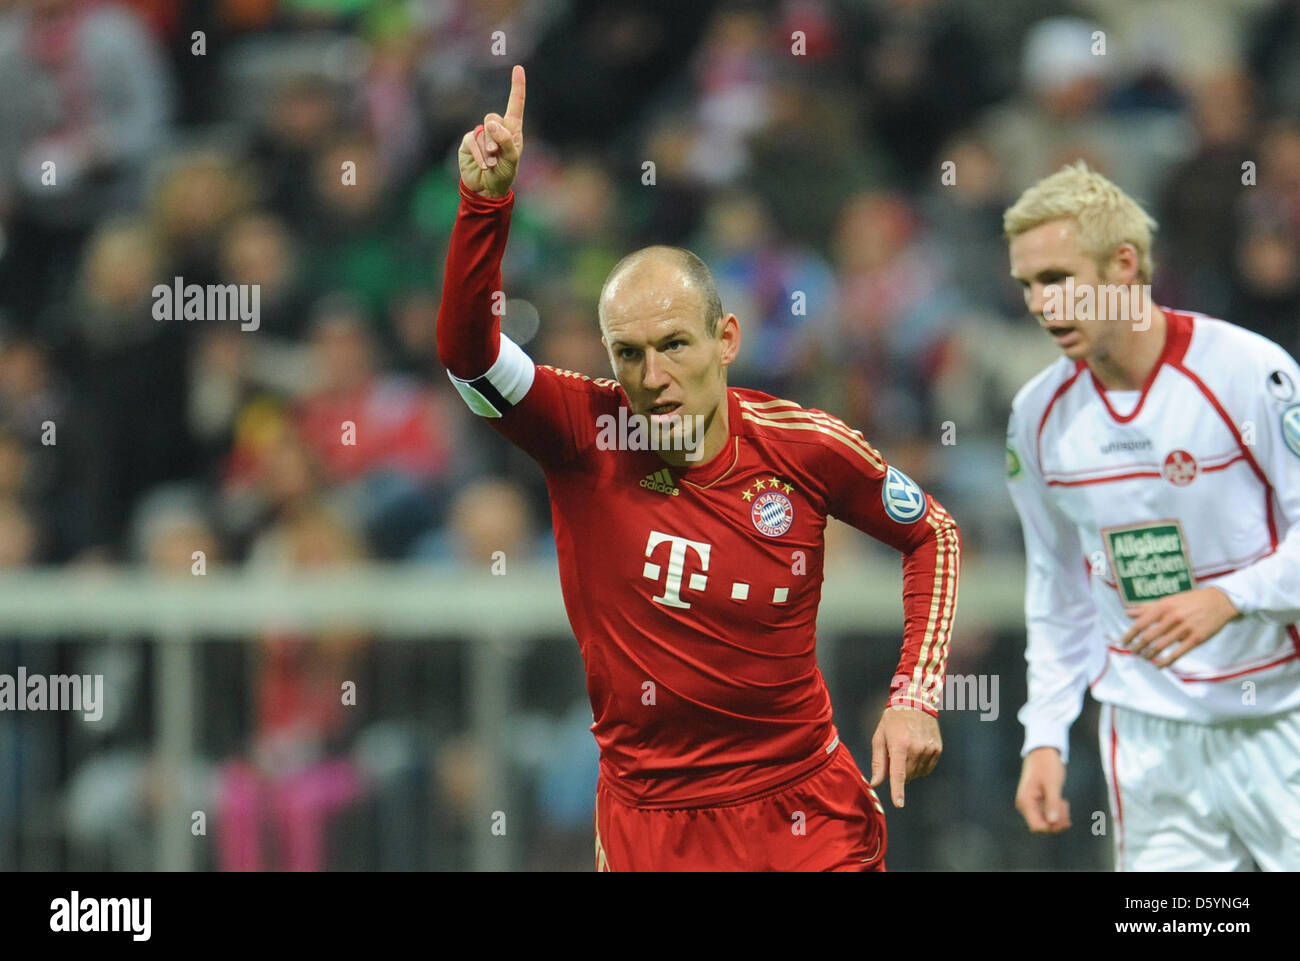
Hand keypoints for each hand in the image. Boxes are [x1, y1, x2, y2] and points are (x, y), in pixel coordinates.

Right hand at [458, 64, 524, 198]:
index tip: (518, 68)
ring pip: (482, 131)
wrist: (487, 188)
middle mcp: (497, 129)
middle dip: (495, 136)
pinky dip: (479, 153)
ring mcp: (481, 135)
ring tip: (491, 163)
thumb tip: (491, 124)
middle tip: (496, 154)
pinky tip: (483, 164)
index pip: (515, 104)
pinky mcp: (469, 142)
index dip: (517, 86)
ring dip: (487, 149)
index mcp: (512, 130)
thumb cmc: (504, 174)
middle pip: (493, 117)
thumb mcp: (511, 159)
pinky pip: (472, 140)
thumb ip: (505, 140)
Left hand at [869, 706, 940, 807]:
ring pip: (917, 773)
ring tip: (906, 749)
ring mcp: (929, 749)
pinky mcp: (938, 749)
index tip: (899, 804)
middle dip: (898, 773)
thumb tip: (875, 783)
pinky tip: (916, 751)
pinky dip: (919, 765)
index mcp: (899, 745)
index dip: (898, 790)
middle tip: (895, 755)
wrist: (915, 702)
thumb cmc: (892, 721)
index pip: (898, 773)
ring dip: (909, 769)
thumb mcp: (880, 737)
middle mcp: (916, 748)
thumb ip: (877, 762)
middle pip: (906, 776)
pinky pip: (927, 768)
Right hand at [1015, 746, 1069, 833]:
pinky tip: (1062, 802)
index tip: (1062, 813)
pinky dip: (1056, 813)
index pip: (1037, 827)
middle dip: (1056, 821)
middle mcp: (1025, 806)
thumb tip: (1052, 822)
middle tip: (1064, 805)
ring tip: (1063, 802)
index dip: (1052, 826)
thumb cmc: (1047, 766)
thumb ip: (1052, 803)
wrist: (1042, 752)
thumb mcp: (1052, 784)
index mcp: (1025, 802)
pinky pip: (1047, 815)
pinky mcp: (1036, 802)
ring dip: (1058, 817)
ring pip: (1045, 822)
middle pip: (1042, 827)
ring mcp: (1030, 805)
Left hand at [1122, 587, 1238, 668]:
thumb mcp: (1168, 600)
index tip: (1123, 643)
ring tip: (1145, 658)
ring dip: (1149, 655)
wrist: (1219, 602)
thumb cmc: (1190, 601)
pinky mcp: (1197, 638)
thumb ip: (1147, 608)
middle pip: (1148, 637)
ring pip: (1161, 646)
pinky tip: (1159, 665)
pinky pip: (1177, 654)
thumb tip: (1127, 612)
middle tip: (1133, 653)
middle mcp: (1172, 617)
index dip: (1129, 635)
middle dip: (1138, 647)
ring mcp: (1185, 628)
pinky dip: (1166, 662)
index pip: (1140, 624)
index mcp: (1163, 606)